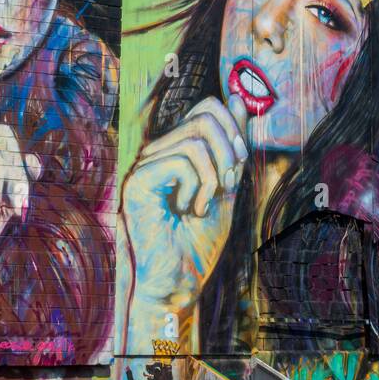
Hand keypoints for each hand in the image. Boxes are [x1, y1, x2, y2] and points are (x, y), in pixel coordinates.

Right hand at [121, 95, 248, 317]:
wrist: (179, 281)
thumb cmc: (199, 242)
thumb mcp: (227, 186)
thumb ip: (231, 145)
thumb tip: (237, 98)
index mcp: (173, 151)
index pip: (205, 107)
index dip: (232, 127)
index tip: (239, 164)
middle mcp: (155, 152)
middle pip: (203, 116)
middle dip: (229, 150)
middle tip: (228, 186)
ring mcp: (143, 164)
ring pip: (196, 139)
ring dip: (215, 177)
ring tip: (204, 205)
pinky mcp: (138, 181)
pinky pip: (184, 160)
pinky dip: (200, 187)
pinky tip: (189, 210)